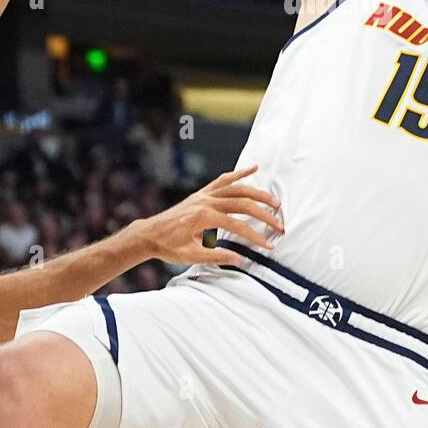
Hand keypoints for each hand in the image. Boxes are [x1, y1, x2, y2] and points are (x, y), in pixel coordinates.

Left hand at [131, 166, 282, 266]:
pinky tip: (254, 169)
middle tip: (279, 224)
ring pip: (237, 189)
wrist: (149, 234)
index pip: (237, 226)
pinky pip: (223, 180)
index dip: (254, 236)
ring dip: (258, 194)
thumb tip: (240, 259)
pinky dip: (239, 174)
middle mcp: (206, 202)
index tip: (268, 245)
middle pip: (242, 204)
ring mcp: (204, 195)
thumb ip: (216, 256)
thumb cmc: (168, 247)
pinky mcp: (202, 193)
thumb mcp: (191, 256)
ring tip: (274, 201)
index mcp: (203, 217)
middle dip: (263, 214)